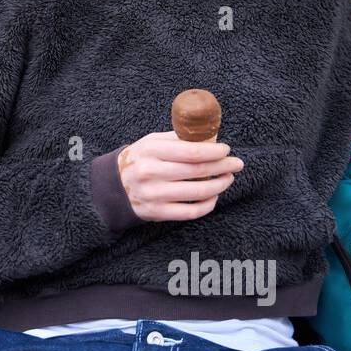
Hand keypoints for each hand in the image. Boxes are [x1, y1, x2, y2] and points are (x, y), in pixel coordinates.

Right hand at [116, 131, 243, 221]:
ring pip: (198, 192)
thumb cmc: (139, 160)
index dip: (214, 152)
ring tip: (228, 178)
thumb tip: (209, 137)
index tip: (226, 150)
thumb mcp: (151, 142)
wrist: (114, 187)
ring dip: (220, 185)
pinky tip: (213, 197)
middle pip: (198, 170)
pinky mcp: (157, 212)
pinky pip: (191, 211)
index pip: (191, 151)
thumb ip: (177, 138)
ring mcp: (154, 194)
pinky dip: (208, 205)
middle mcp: (151, 172)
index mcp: (151, 151)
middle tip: (237, 164)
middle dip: (223, 166)